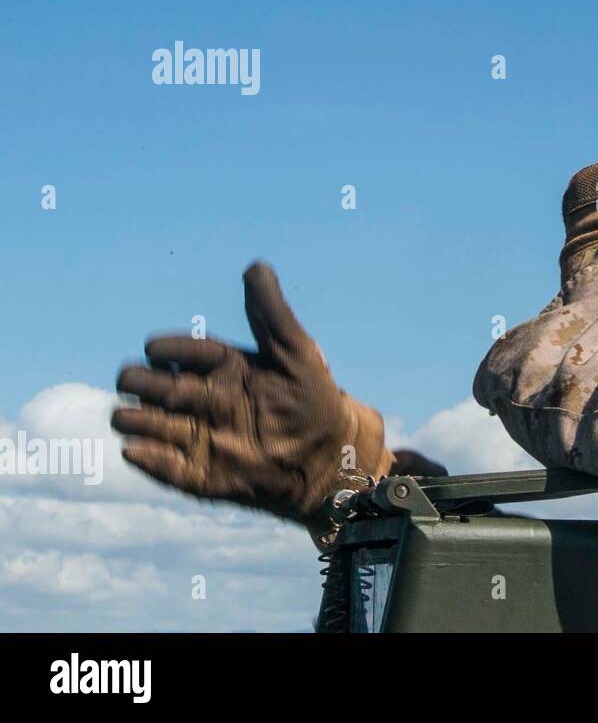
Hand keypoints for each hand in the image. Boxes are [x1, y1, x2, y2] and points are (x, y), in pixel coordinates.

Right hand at [111, 262, 393, 537]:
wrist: (328, 456)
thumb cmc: (314, 400)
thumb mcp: (296, 353)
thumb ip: (272, 314)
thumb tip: (255, 266)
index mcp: (227, 369)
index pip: (190, 352)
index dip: (171, 348)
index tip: (155, 347)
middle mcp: (207, 400)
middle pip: (161, 386)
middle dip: (141, 381)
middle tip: (134, 379)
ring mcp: (201, 436)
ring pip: (154, 424)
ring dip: (136, 418)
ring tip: (126, 414)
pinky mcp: (201, 474)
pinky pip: (166, 467)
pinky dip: (147, 458)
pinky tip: (133, 449)